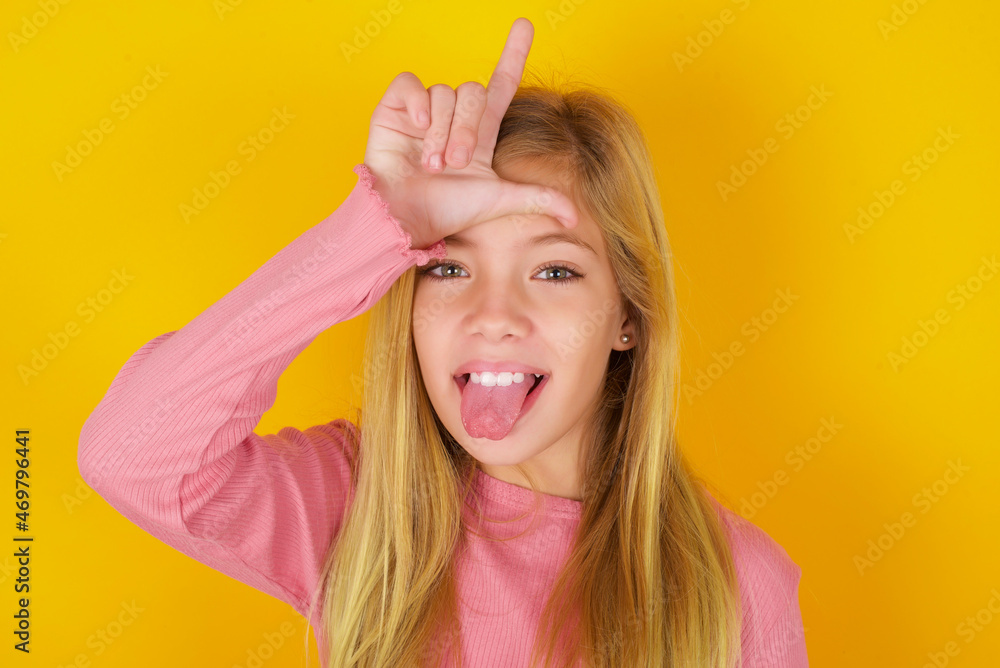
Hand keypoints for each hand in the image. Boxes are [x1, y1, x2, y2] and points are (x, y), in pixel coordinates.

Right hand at [362, 17, 578, 249]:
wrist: (406, 219)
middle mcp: (452, 117)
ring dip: (441, 131)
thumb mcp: (499, 201)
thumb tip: (574, 218)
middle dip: (466, 128)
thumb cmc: (447, 212)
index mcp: (479, 133)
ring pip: (444, 93)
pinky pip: (411, 84)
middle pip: (473, 91)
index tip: (525, 25)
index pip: (501, 84)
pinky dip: (418, 102)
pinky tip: (418, 127)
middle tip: (453, 163)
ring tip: (432, 164)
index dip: (513, 54)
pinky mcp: (395, 109)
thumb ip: (537, 200)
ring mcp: (423, 112)